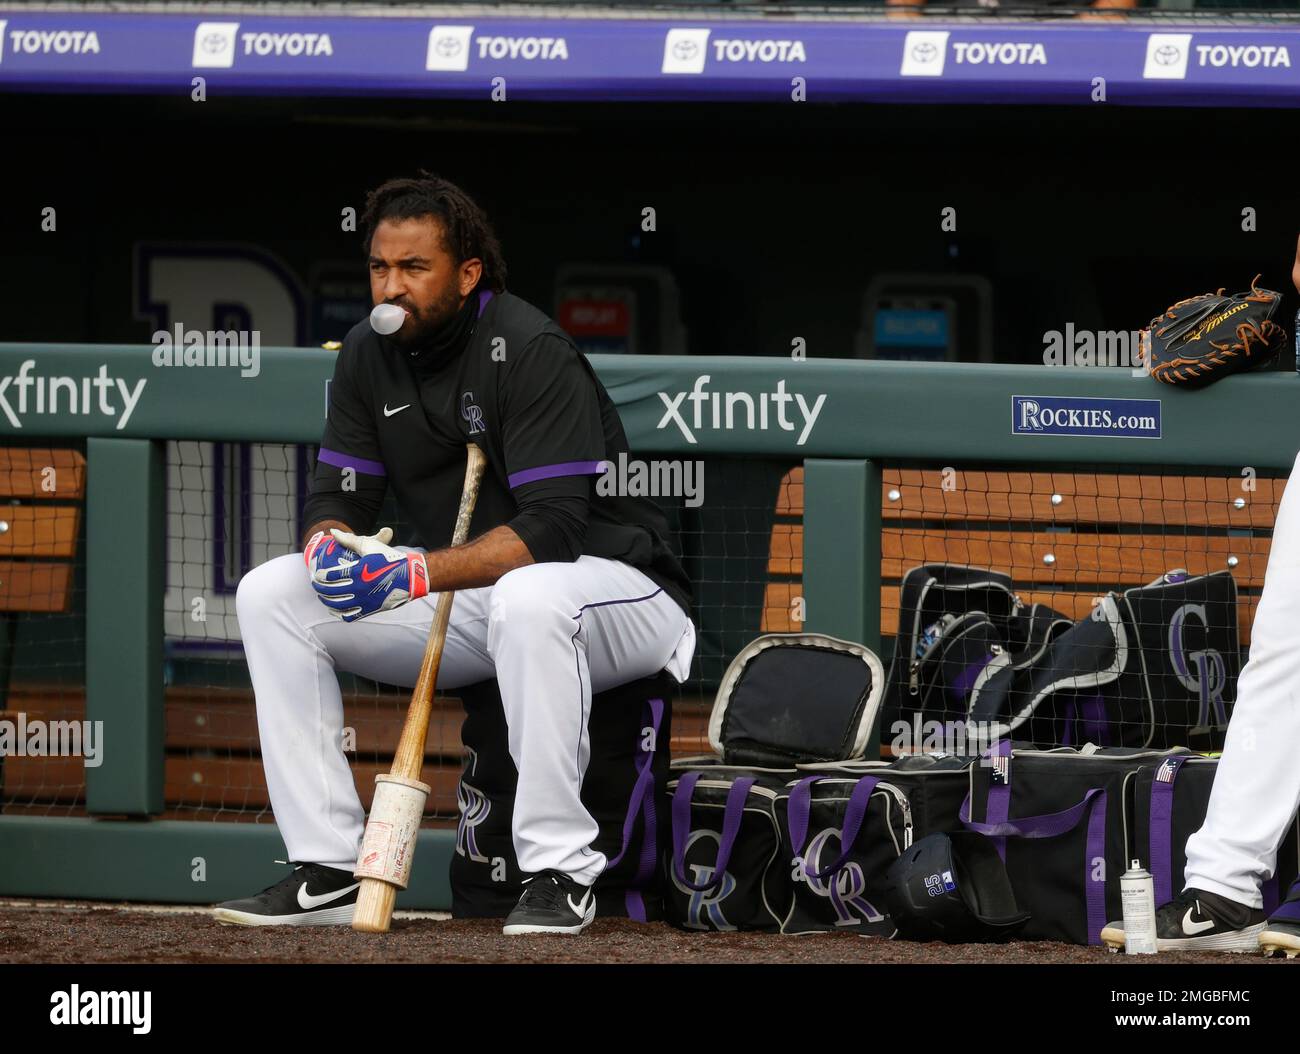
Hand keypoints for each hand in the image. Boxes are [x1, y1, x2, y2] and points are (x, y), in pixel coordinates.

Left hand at [310, 527, 429, 621]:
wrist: (411, 576)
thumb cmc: (390, 558)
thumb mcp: (370, 545)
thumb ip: (349, 539)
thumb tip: (332, 531)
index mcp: (358, 571)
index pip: (329, 576)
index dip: (319, 576)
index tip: (317, 573)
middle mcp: (359, 587)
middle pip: (330, 591)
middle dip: (319, 587)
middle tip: (316, 584)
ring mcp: (364, 600)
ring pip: (337, 605)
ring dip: (326, 601)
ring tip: (323, 596)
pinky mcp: (370, 610)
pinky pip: (349, 616)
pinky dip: (338, 613)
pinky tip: (334, 608)